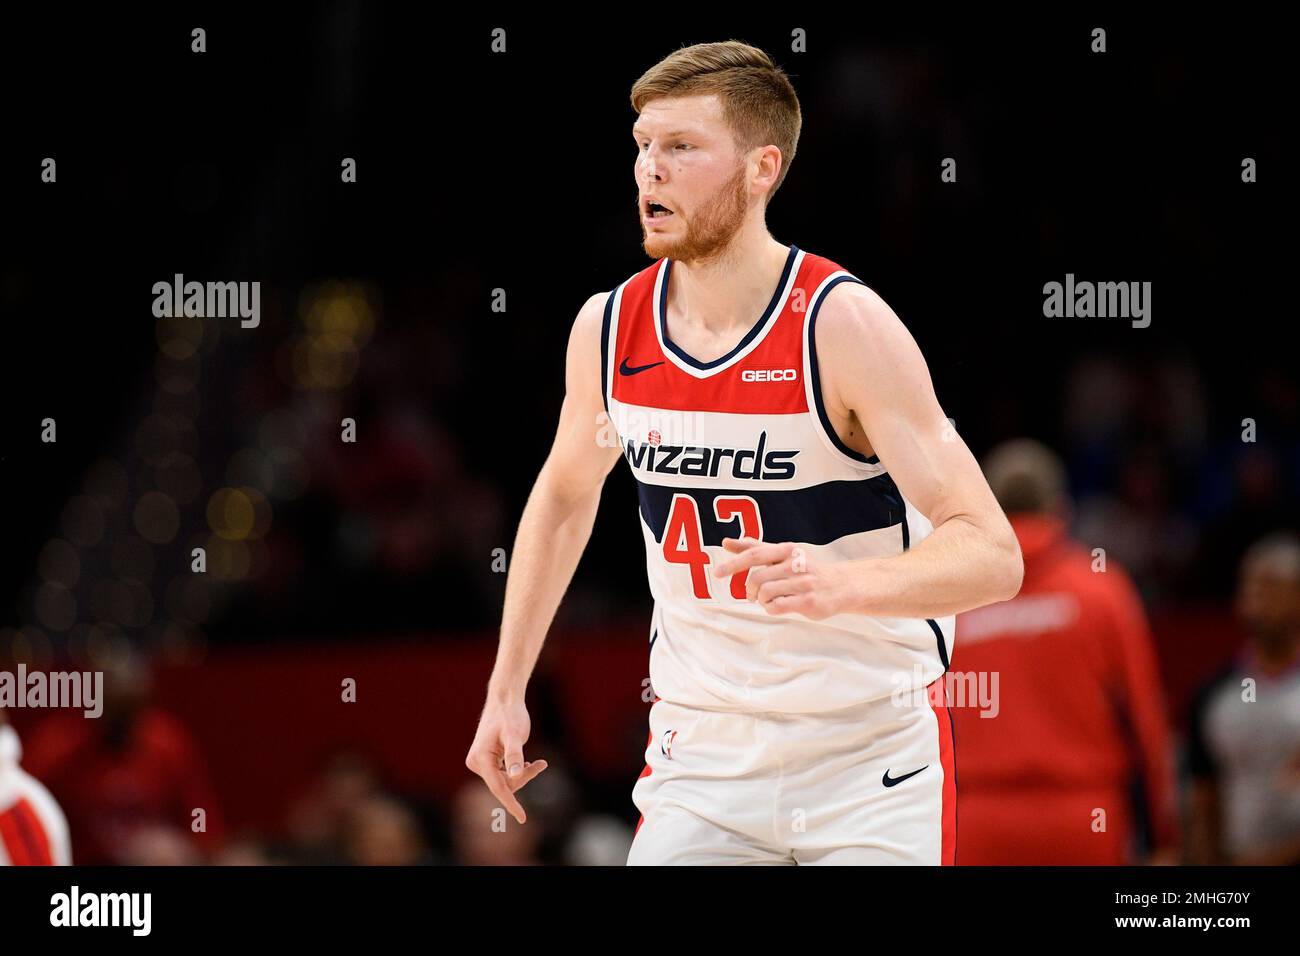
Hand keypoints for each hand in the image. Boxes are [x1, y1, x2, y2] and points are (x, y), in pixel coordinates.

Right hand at [464, 696, 548, 823]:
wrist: (505, 700)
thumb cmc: (510, 715)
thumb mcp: (515, 734)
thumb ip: (515, 755)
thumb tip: (515, 776)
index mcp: (480, 759)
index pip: (497, 787)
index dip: (511, 803)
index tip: (522, 818)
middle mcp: (476, 763)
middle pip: (503, 785)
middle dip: (523, 778)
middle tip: (541, 764)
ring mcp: (480, 763)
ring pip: (505, 781)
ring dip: (522, 774)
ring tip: (539, 763)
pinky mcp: (487, 762)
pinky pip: (504, 775)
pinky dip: (518, 771)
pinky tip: (531, 764)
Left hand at [711, 536, 852, 620]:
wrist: (842, 585)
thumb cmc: (807, 569)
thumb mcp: (783, 554)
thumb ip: (755, 547)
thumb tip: (727, 541)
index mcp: (786, 550)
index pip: (754, 554)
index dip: (733, 564)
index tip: (717, 573)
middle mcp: (795, 563)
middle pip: (757, 578)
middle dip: (749, 590)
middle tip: (751, 595)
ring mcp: (802, 583)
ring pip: (765, 593)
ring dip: (761, 600)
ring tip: (768, 600)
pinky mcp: (808, 601)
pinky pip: (777, 607)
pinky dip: (770, 608)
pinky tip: (777, 606)